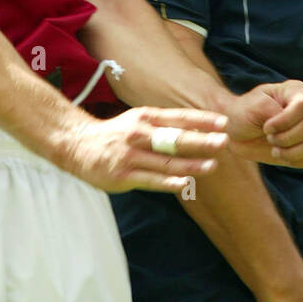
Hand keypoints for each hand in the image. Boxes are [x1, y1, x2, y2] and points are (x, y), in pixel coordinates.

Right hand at [64, 106, 227, 193]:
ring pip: (165, 161)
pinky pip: (150, 180)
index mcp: (145, 118)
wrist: (78, 145)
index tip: (224, 123)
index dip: (202, 120)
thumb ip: (164, 125)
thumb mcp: (138, 120)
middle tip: (224, 141)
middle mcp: (139, 134)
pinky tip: (185, 183)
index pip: (179, 118)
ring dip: (191, 164)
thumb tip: (198, 129)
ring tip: (212, 165)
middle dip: (201, 140)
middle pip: (175, 138)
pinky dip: (168, 182)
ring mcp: (130, 155)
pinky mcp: (122, 175)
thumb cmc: (116, 134)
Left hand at [227, 80, 302, 167]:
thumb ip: (270, 110)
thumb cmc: (243, 113)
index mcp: (295, 91)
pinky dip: (296, 160)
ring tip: (274, 150)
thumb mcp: (251, 106)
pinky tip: (280, 155)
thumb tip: (289, 126)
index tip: (265, 127)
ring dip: (292, 151)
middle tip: (268, 138)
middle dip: (286, 138)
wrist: (236, 132)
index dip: (284, 121)